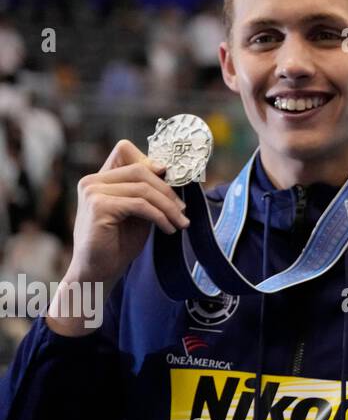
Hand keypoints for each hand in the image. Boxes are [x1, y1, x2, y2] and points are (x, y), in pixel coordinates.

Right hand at [51, 140, 189, 336]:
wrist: (96, 270)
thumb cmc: (117, 241)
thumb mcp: (136, 210)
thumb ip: (145, 190)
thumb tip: (169, 170)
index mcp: (99, 178)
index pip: (124, 150)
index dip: (149, 159)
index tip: (171, 176)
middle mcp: (92, 181)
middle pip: (141, 170)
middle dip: (167, 190)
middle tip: (183, 210)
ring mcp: (93, 192)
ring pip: (144, 189)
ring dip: (168, 207)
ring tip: (180, 222)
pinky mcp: (98, 206)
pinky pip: (140, 205)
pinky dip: (160, 216)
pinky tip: (168, 228)